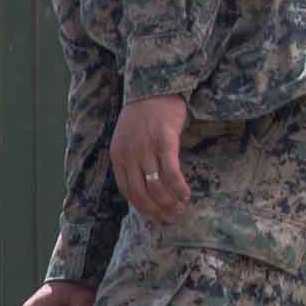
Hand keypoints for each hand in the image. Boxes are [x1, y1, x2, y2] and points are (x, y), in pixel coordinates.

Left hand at [109, 93, 192, 227]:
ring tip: (181, 208)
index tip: (157, 217)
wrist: (155, 87)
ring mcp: (145, 147)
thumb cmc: (145, 116)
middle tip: (172, 218)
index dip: (143, 208)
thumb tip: (147, 188)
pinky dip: (178, 187)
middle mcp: (129, 154)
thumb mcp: (129, 139)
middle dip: (157, 210)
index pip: (128, 191)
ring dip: (169, 202)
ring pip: (156, 185)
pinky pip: (170, 171)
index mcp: (118, 156)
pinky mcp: (163, 140)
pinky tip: (186, 194)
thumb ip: (133, 161)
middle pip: (141, 193)